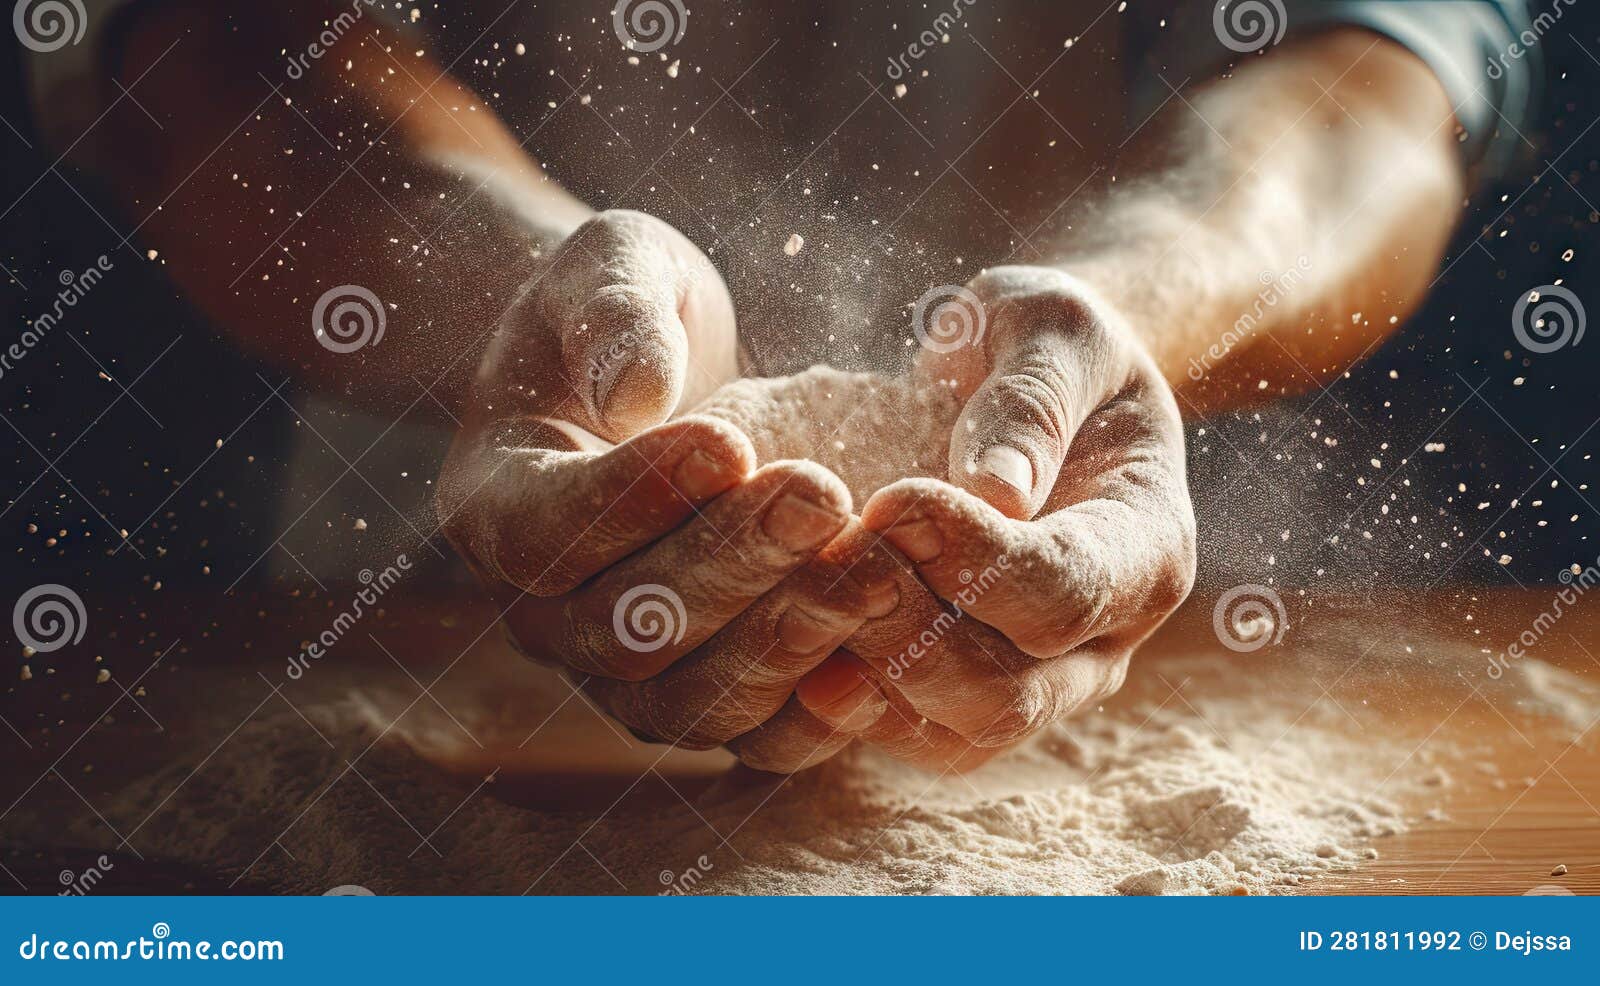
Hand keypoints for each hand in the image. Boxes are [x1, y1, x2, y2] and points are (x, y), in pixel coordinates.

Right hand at [439, 211, 893, 756]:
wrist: (660, 373)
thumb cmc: (630, 306)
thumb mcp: (613, 266)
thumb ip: (616, 313)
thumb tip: (640, 392)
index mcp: (496, 505)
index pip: (549, 531)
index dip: (635, 499)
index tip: (729, 441)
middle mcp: (546, 612)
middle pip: (625, 630)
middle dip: (730, 567)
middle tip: (822, 496)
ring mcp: (623, 672)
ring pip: (689, 701)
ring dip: (783, 645)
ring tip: (874, 573)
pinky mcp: (706, 695)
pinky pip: (754, 738)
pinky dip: (818, 713)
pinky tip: (887, 648)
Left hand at [799, 266, 1196, 770]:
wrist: (1027, 392)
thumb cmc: (1042, 348)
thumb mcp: (1052, 328)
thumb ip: (1032, 397)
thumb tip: (997, 492)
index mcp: (1145, 546)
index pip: (1067, 589)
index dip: (977, 561)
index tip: (892, 501)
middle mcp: (1102, 640)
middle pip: (1011, 692)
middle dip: (910, 635)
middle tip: (833, 560)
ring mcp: (1040, 683)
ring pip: (956, 734)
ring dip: (868, 681)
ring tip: (798, 607)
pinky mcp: (968, 701)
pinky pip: (910, 738)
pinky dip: (846, 709)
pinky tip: (788, 653)